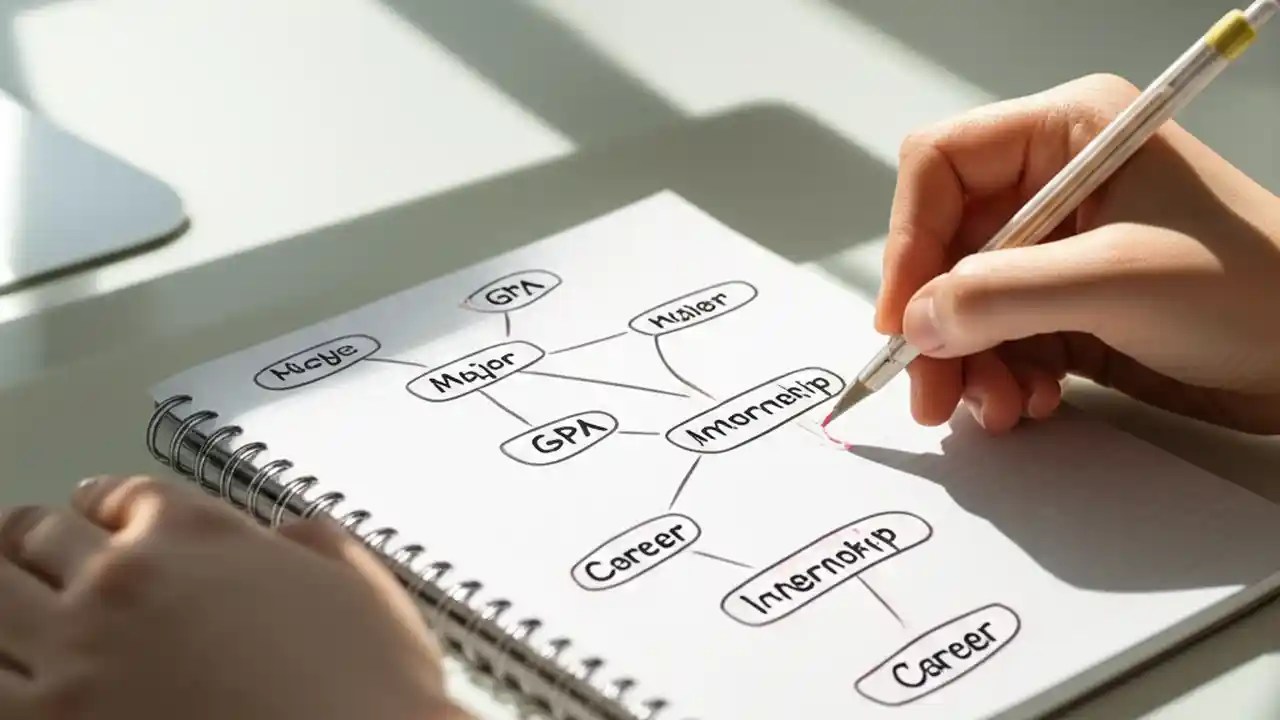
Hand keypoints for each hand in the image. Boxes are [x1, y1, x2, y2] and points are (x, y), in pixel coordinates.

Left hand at [0, 475, 472, 719]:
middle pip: (40, 536)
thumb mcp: (361, 588)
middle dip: (32, 538)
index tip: (97, 510)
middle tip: (23, 543)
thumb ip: (311, 546)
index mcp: (197, 534)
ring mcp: (75, 653)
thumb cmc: (368, 689)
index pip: (124, 495)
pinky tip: (6, 668)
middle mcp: (123, 578)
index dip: (105, 502)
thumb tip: (286, 536)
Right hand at [875, 73, 1279, 434]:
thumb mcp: (1118, 281)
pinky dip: (1002, 375)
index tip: (902, 313)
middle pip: (946, 245)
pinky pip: (1002, 337)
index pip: (943, 166)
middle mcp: (1057, 185)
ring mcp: (1063, 249)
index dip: (910, 238)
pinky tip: (1030, 401)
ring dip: (970, 360)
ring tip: (998, 406)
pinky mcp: (1072, 305)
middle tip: (932, 387)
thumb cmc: (1257, 289)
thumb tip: (917, 319)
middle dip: (938, 321)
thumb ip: (1002, 296)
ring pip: (967, 301)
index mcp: (1069, 135)